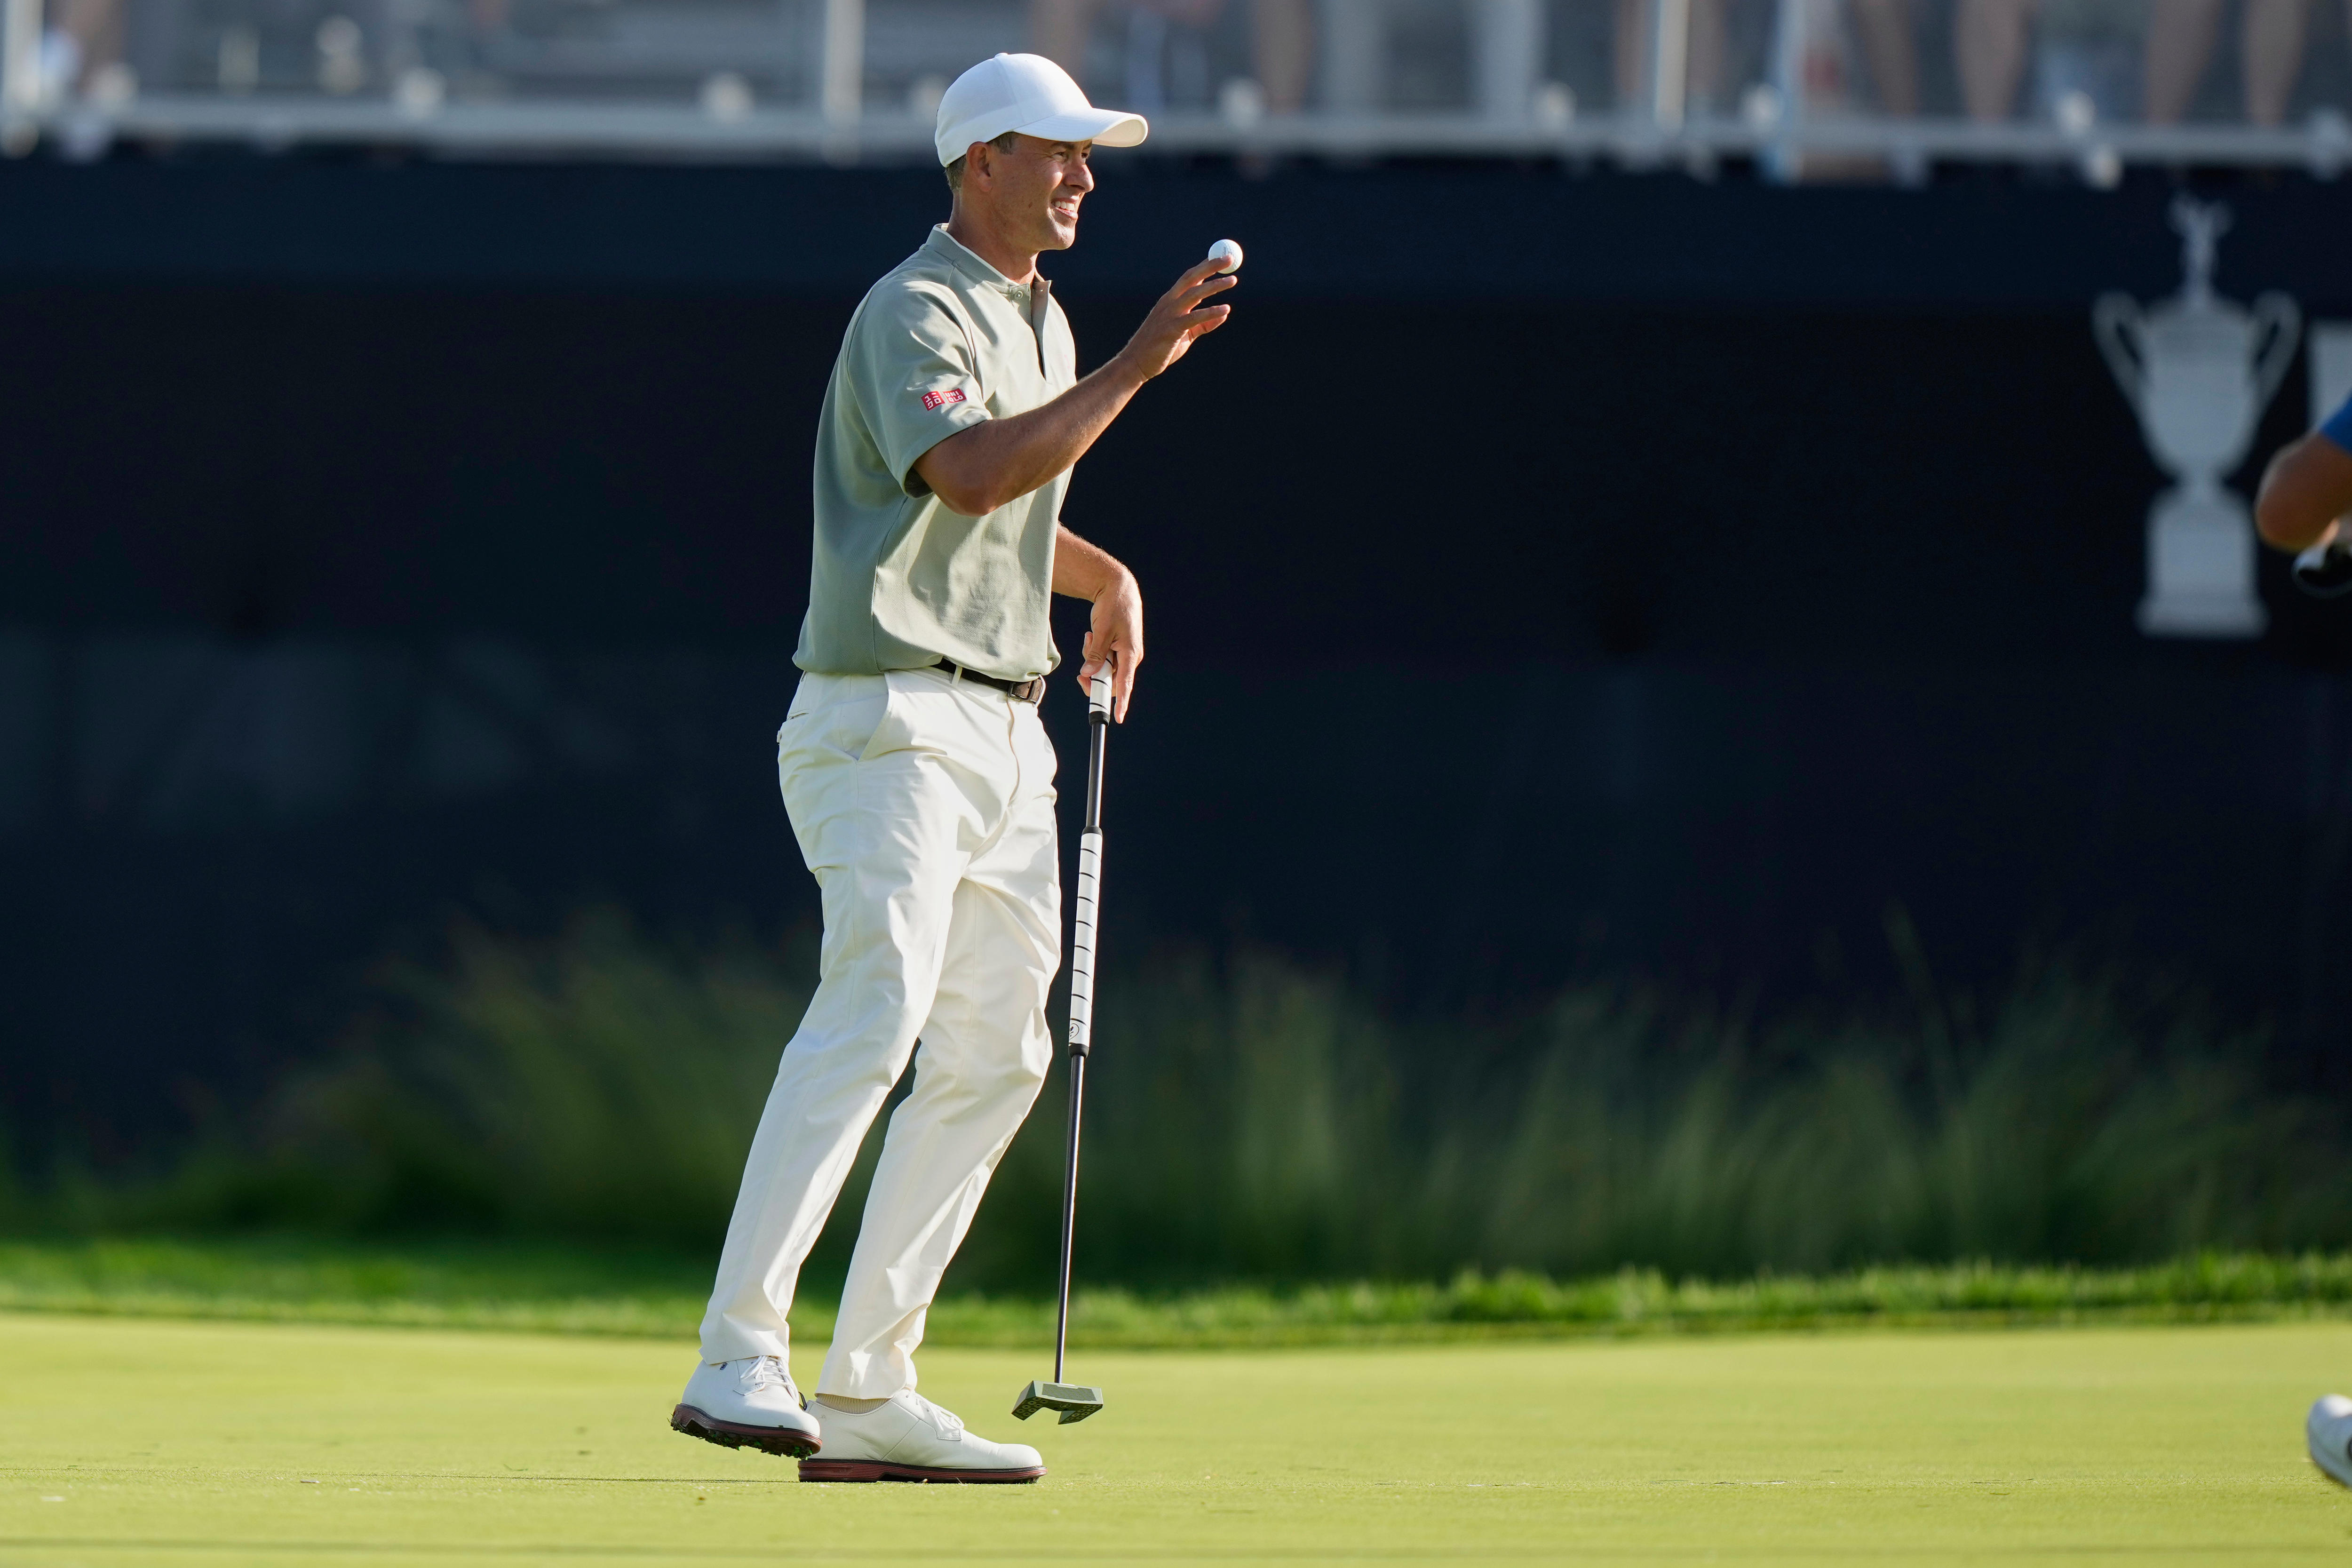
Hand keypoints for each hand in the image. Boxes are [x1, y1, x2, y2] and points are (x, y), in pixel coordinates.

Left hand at [1078, 568, 1143, 721]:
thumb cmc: (1113, 607)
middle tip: (1080, 668)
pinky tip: (1091, 635)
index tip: (1118, 718)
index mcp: (1130, 654)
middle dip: (1093, 675)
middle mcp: (1130, 657)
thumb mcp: (1101, 630)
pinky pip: (1102, 660)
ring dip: (1091, 659)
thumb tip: (1088, 674)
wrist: (1118, 589)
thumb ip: (1095, 654)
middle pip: (1109, 680)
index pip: (1125, 684)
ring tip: (1089, 637)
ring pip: (1103, 669)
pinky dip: (1093, 652)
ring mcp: (1124, 654)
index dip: (1121, 702)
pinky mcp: (1117, 649)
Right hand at [1113, 259, 1235, 382]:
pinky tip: (1225, 309)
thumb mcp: (1185, 334)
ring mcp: (1169, 315)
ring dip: (1215, 286)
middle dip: (1211, 266)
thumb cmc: (1159, 348)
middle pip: (1192, 278)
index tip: (1221, 258)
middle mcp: (1169, 303)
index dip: (1205, 266)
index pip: (1189, 278)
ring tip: (1232, 280)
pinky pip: (1195, 317)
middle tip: (1230, 258)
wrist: (1136, 363)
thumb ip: (1203, 324)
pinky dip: (1211, 312)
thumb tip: (1224, 314)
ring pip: (1195, 294)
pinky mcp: (1172, 329)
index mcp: (1170, 301)